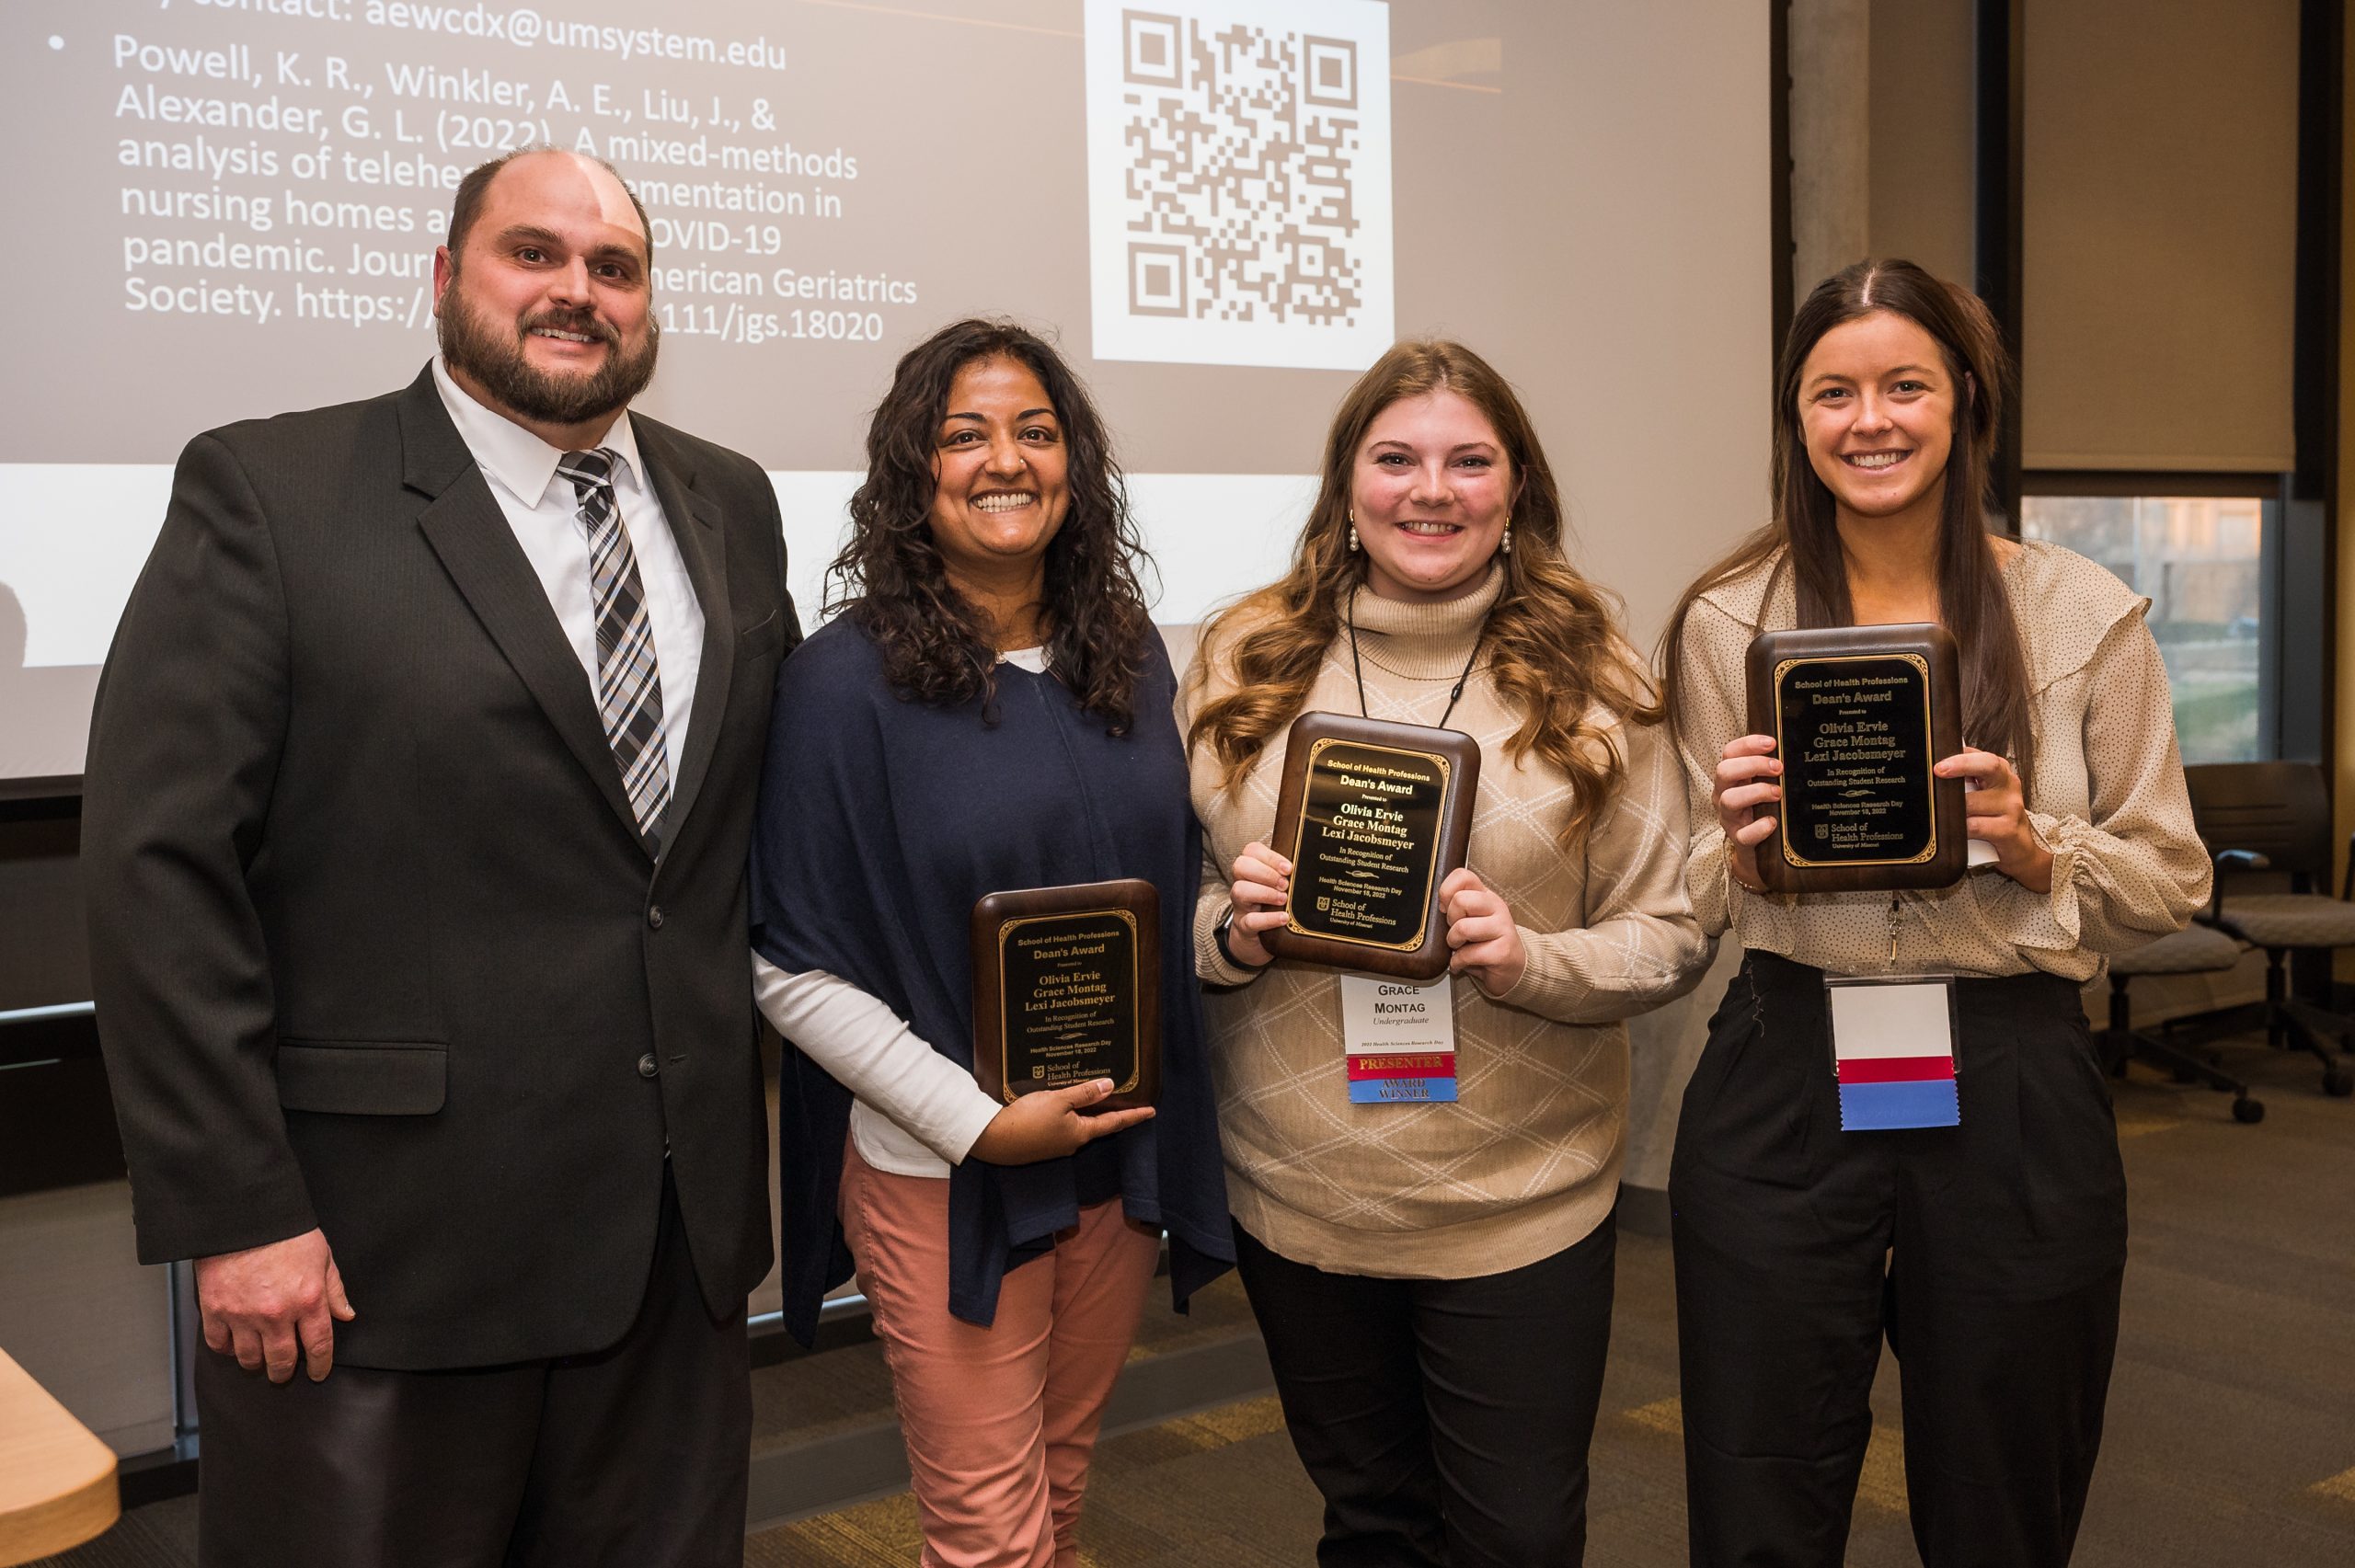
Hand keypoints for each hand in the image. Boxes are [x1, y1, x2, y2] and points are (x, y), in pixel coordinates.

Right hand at [194, 1228, 355, 1383]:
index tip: (319, 1373)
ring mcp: (243, 1315)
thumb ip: (334, 1289)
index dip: (320, 1365)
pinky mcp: (215, 1311)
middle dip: (284, 1372)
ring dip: (256, 1364)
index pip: (319, 1345)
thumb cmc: (285, 1232)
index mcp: (308, 1300)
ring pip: (250, 1358)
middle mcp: (277, 1314)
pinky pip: (219, 1345)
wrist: (244, 1215)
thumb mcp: (323, 1256)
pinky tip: (234, 1345)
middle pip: (282, 1360)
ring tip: (260, 1361)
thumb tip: (346, 1315)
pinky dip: (227, 1349)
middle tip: (284, 1373)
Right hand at [969, 1078, 1155, 1164]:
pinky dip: (1065, 1116)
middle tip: (1119, 1097)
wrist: (992, 1139)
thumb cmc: (1027, 1119)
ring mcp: (1055, 1146)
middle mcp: (1071, 1143)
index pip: (1114, 1122)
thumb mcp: (1058, 1100)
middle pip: (1095, 1124)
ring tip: (1087, 1096)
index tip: (1151, 1112)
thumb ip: (1084, 1093)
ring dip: (1083, 1112)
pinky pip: (1059, 1128)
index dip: (1133, 1116)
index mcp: (1080, 1133)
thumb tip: (1110, 1086)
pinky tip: (1058, 1106)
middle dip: (1106, 1111)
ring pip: (1076, 1126)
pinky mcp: (1039, 1145)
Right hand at [1223, 840, 1290, 967]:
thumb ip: (1288, 876)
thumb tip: (1316, 866)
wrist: (1258, 939)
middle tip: (1285, 884)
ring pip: (1240, 890)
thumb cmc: (1272, 906)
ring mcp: (1241, 906)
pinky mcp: (1244, 927)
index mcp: (1251, 870)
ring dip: (1265, 892)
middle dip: (1265, 873)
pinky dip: (1268, 919)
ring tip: (1283, 899)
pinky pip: (1250, 921)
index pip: (1251, 851)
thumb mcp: (1279, 888)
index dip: (1270, 857)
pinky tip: (1284, 918)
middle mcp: (1242, 884)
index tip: (1289, 868)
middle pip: (1240, 866)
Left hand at [1440, 867, 1525, 994]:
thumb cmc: (1486, 942)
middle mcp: (1497, 907)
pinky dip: (1458, 962)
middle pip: (1460, 900)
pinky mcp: (1503, 951)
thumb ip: (1456, 907)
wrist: (1514, 967)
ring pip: (1462, 927)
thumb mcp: (1471, 919)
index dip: (1446, 891)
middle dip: (1450, 920)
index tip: (1446, 908)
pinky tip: (1462, 963)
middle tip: (1456, 931)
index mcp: (1486, 895)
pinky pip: (1468, 954)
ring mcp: (1503, 928)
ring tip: (1459, 948)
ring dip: (1453, 942)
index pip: (1463, 876)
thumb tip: (1440, 906)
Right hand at [1713, 734, 1781, 892]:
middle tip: (1778, 768)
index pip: (1729, 753)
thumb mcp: (1762, 787)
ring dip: (1756, 792)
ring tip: (1777, 794)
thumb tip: (1793, 753)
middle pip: (1724, 771)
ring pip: (1729, 800)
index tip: (1771, 743)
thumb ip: (1769, 772)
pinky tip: (1773, 822)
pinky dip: (1759, 827)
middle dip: (1753, 765)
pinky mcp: (1738, 840)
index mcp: (1730, 779)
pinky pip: (1744, 834)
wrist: (1758, 853)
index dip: (1748, 744)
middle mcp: (1724, 795)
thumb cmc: (1761, 812)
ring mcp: (1729, 818)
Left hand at [1935, 747, 2051, 891]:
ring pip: (1972, 802)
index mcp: (2000, 773)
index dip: (1959, 756)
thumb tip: (1935, 774)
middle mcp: (2009, 785)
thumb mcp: (1983, 796)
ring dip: (1955, 810)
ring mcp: (2012, 807)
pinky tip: (1959, 832)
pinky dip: (1962, 829)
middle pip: (1987, 765)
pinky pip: (1976, 826)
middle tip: (1939, 771)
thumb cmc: (1996, 820)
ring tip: (1947, 816)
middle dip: (1961, 765)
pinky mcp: (2009, 829)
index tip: (1939, 763)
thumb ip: (1965, 782)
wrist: (2020, 850)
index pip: (1981, 755)